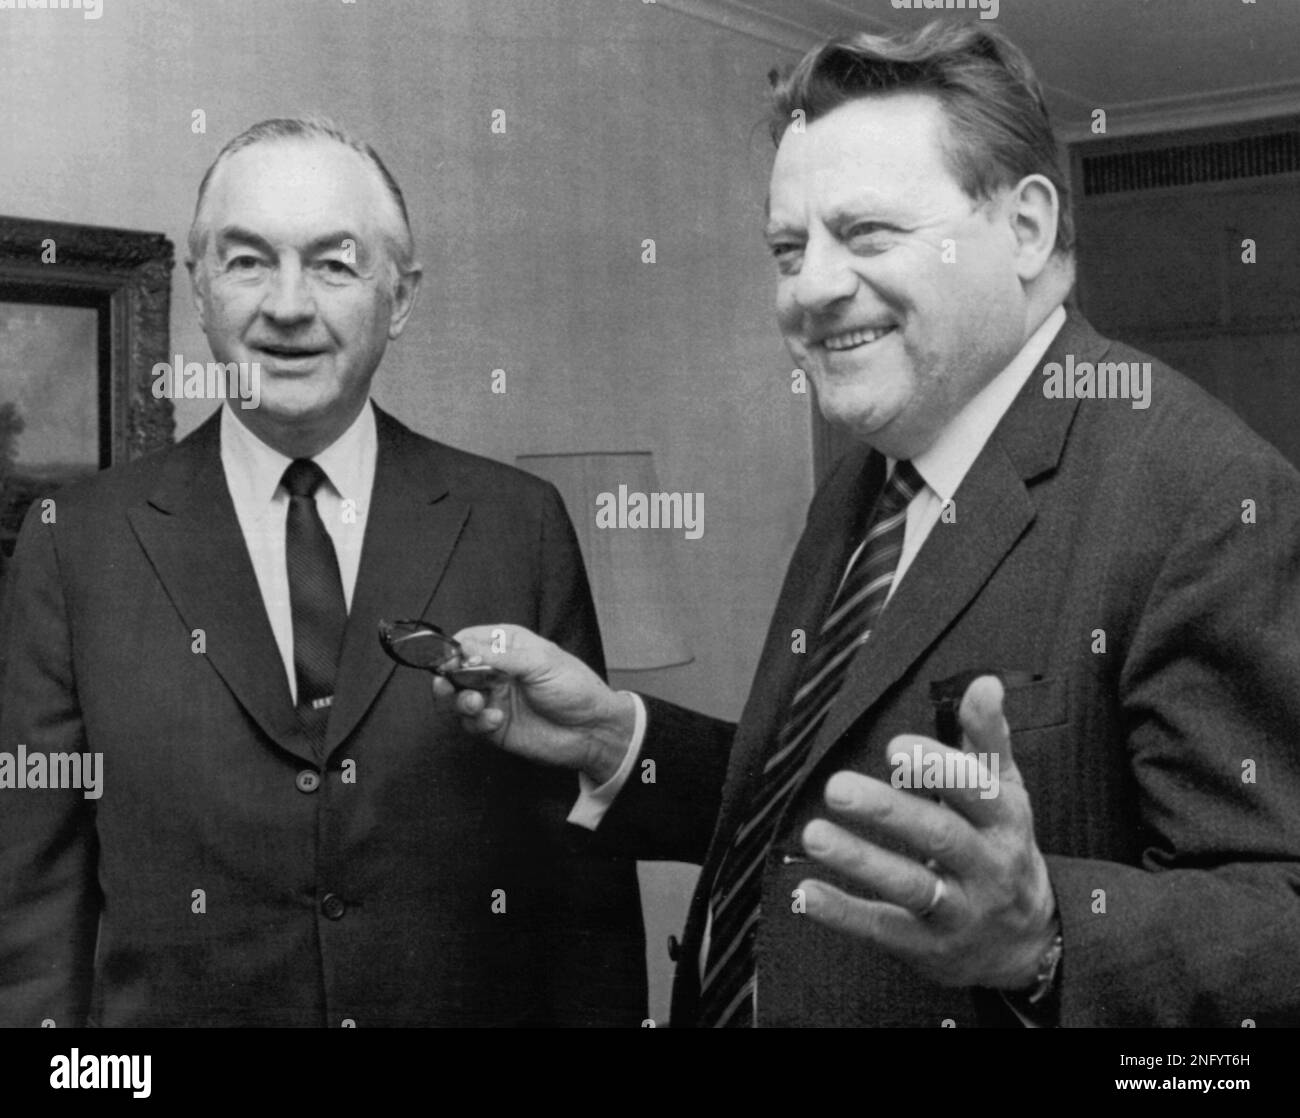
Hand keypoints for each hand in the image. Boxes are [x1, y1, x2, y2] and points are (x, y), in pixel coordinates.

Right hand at [431, 624, 635, 783]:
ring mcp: (495, 699)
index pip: (469, 640)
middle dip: (449, 677)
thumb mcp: (540, 662)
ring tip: (475, 703)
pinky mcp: (495, 726)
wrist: (593, 729)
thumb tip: (463, 646)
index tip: (450, 658)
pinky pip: (471, 723)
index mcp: (509, 646)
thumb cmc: (575, 688)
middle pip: (455, 670)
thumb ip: (500, 655)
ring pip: (457, 698)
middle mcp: (497, 671)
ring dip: (459, 700)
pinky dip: (478, 721)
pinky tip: (496, 720)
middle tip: (449, 684)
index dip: (455, 648)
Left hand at [797, 675, 1056, 990]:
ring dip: (860, 860)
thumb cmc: (1003, 847)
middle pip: (940, 837)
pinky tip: (806, 893)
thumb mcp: (1006, 793)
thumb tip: (984, 683)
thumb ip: (988, 740)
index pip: (977, 792)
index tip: (895, 747)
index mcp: (1005, 821)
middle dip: (889, 811)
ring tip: (814, 834)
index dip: (938, 769)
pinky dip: (844, 913)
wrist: (1027, 943)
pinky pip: (885, 930)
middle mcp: (987, 867)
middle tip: (838, 787)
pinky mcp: (929, 947)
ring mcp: (960, 912)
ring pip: (911, 887)